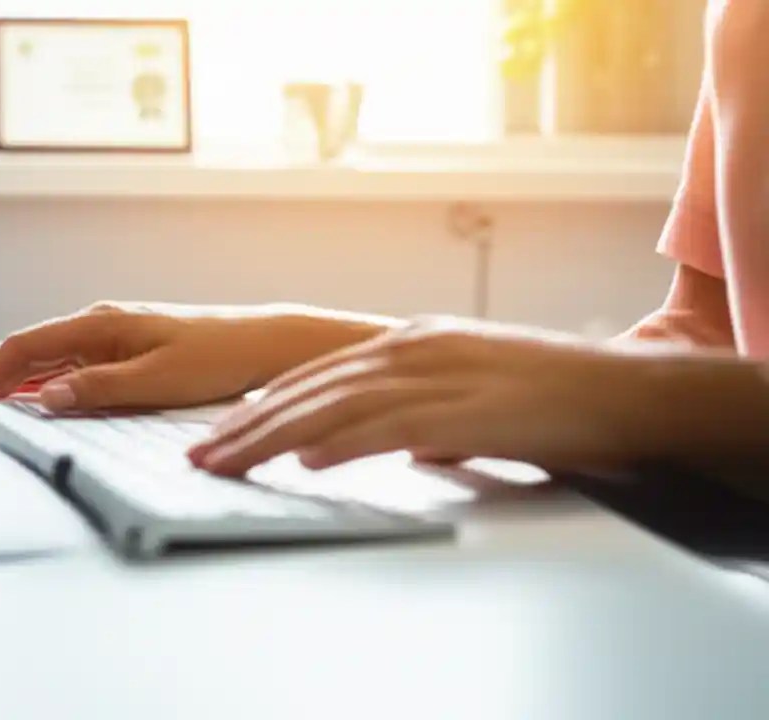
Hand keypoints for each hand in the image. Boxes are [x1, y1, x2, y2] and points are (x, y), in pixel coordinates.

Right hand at [0, 302, 392, 416]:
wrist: (264, 343)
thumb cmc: (218, 359)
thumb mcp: (157, 381)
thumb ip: (98, 387)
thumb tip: (43, 396)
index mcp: (100, 324)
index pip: (24, 348)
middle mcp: (98, 323)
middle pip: (22, 350)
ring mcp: (109, 335)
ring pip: (40, 357)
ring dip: (1, 380)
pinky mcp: (123, 350)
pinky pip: (64, 364)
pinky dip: (34, 381)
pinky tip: (21, 397)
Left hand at [189, 317, 768, 475]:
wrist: (621, 389)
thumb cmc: (547, 395)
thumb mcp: (467, 392)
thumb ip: (422, 412)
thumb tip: (397, 443)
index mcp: (407, 342)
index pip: (315, 373)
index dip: (260, 404)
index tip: (219, 431)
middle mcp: (410, 350)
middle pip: (309, 388)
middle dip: (246, 424)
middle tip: (198, 453)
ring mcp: (436, 376)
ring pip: (333, 407)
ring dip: (271, 437)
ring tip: (225, 461)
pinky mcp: (464, 411)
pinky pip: (389, 428)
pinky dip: (341, 444)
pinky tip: (305, 460)